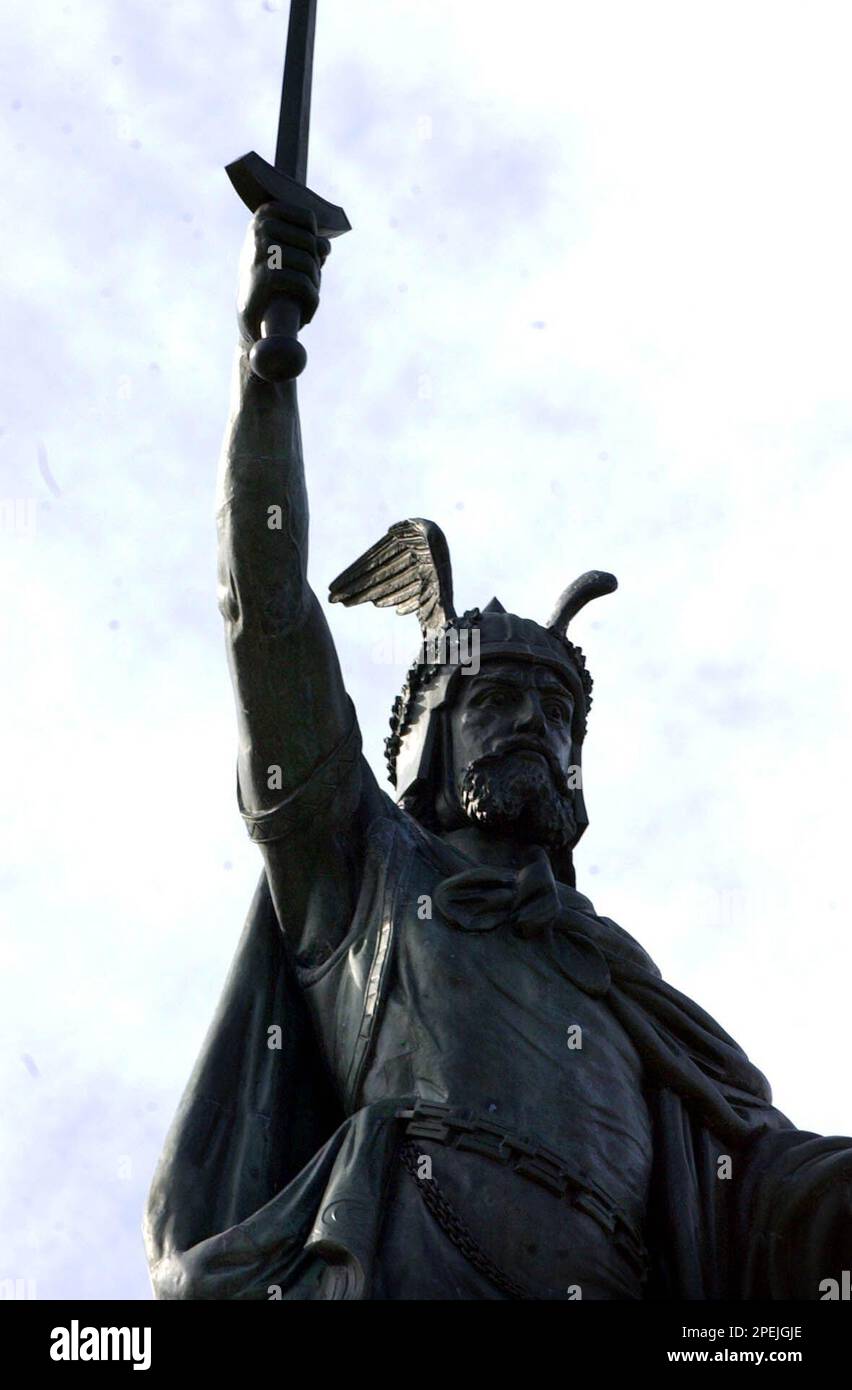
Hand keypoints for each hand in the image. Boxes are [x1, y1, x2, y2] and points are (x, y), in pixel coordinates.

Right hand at [237, 202, 330, 351]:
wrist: (251, 308)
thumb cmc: (274, 274)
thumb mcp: (291, 251)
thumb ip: (311, 242)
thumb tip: (325, 246)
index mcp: (266, 213)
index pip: (308, 218)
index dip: (315, 240)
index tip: (310, 257)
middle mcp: (260, 226)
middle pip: (310, 242)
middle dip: (317, 267)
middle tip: (311, 284)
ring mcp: (260, 249)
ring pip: (308, 262)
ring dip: (315, 285)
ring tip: (310, 297)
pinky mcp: (264, 274)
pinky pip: (302, 283)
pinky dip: (311, 300)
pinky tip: (307, 314)